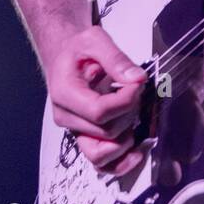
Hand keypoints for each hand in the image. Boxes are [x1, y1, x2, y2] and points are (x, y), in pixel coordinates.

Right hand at [45, 26, 152, 180]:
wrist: (65, 56)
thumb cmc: (77, 50)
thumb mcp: (95, 40)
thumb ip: (116, 59)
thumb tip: (137, 79)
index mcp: (64, 93)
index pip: (99, 111)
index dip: (125, 101)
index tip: (138, 84)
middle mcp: (66, 118)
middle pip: (106, 132)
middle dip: (129, 113)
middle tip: (136, 92)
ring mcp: (75, 131)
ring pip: (102, 155)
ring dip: (127, 139)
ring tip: (135, 116)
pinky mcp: (85, 138)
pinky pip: (102, 163)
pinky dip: (121, 161)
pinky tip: (138, 151)